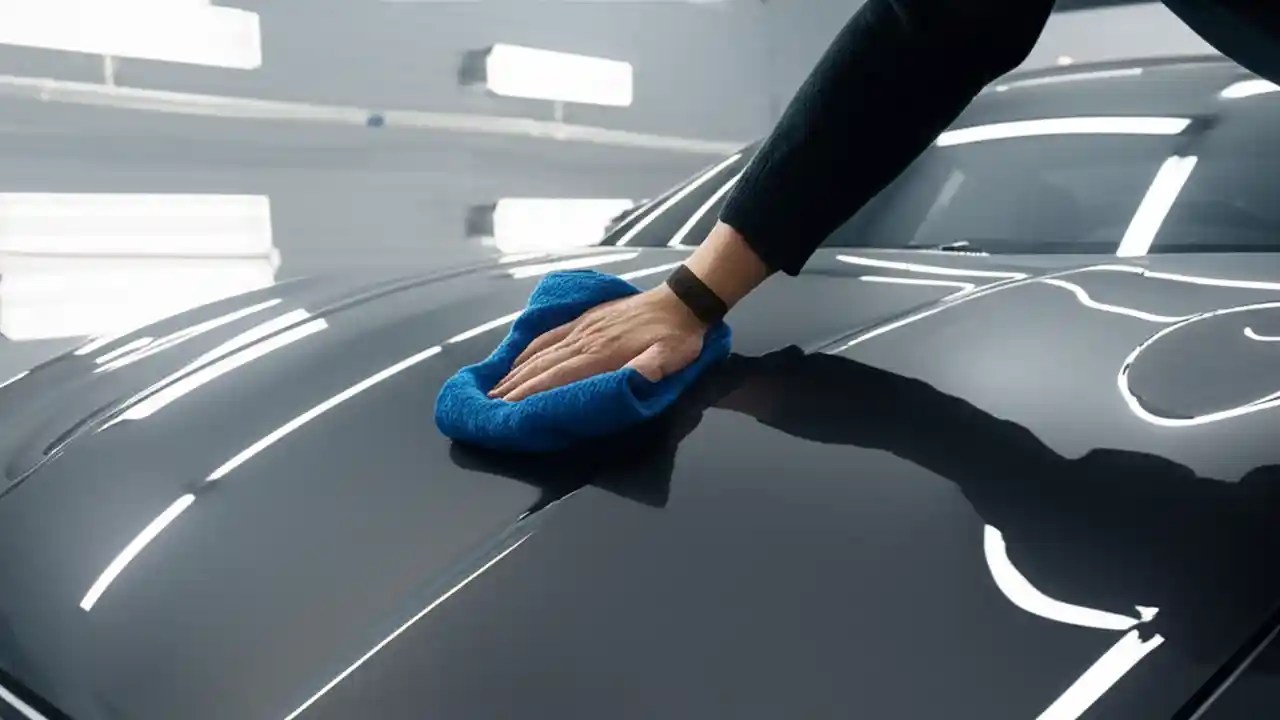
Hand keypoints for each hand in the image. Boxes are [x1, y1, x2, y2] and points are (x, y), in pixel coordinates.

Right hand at [489, 285, 707, 401]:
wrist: (681, 302)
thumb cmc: (678, 338)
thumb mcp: (671, 359)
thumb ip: (648, 371)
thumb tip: (629, 382)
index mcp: (604, 354)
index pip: (559, 376)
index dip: (532, 392)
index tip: (508, 406)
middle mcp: (586, 340)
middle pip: (543, 365)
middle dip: (515, 385)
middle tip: (491, 404)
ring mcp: (584, 328)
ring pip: (542, 350)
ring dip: (517, 370)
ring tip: (496, 387)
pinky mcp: (586, 319)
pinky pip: (551, 334)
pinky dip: (530, 348)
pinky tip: (519, 357)